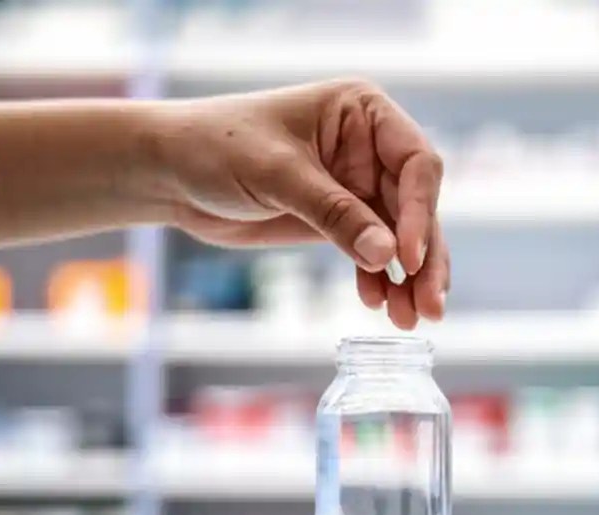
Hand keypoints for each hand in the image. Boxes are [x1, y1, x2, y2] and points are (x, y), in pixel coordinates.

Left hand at [155, 79, 446, 328]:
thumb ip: (334, 213)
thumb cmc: (214, 146)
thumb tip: (388, 257)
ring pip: (402, 236)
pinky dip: (379, 280)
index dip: (420, 212)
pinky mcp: (341, 218)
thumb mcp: (276, 175)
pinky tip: (378, 305)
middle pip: (417, 207)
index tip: (406, 258)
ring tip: (409, 319)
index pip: (416, 163)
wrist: (167, 172)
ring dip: (408, 280)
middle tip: (430, 305)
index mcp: (364, 112)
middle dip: (423, 259)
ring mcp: (358, 184)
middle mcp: (371, 146)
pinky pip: (373, 252)